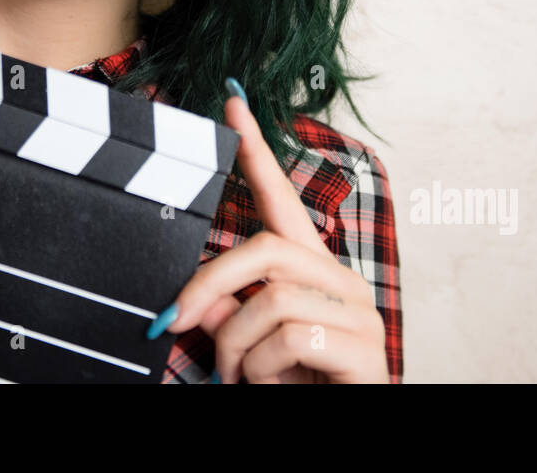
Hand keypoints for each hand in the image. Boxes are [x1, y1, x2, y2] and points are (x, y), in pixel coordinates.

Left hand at [156, 86, 387, 382]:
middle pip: (265, 250)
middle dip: (208, 285)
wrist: (347, 434)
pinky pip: (290, 338)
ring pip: (271, 300)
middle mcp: (342, 282)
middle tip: (172, 324)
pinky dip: (259, 369)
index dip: (257, 152)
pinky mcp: (365, 349)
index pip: (283, 201)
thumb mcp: (251, 350)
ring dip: (234, 348)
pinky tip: (272, 385)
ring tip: (238, 378)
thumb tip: (199, 299)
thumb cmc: (301, 389)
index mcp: (313, 275)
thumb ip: (229, 315)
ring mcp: (359, 314)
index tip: (232, 101)